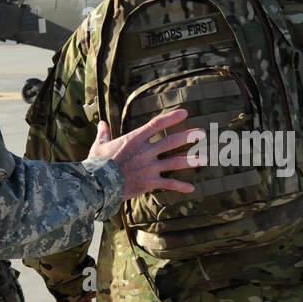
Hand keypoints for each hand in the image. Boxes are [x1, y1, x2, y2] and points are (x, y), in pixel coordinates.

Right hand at [86, 108, 201, 200]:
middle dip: (189, 137)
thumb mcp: (99, 146)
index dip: (172, 118)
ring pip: (175, 162)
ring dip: (191, 160)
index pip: (157, 124)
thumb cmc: (96, 165)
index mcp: (134, 139)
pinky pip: (168, 184)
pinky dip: (180, 186)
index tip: (185, 113)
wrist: (97, 184)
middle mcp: (145, 151)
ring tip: (206, 159)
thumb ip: (103, 133)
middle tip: (203, 133)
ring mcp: (149, 167)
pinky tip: (191, 188)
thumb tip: (101, 123)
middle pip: (171, 142)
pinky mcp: (149, 182)